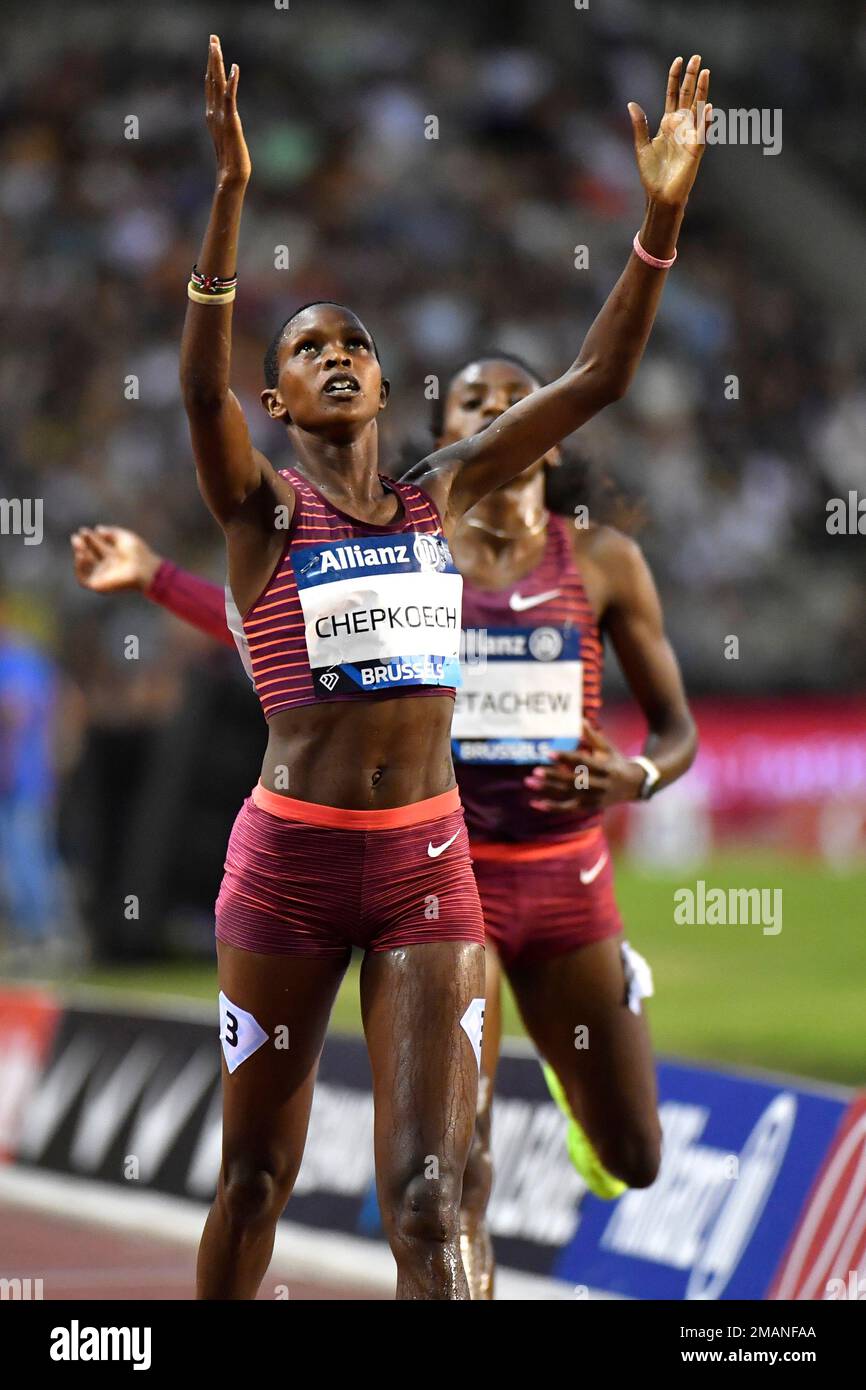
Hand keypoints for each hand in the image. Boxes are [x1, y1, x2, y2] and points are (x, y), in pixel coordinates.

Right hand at [71, 526, 161, 593]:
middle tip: (76, 537)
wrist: (144, 568)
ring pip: (84, 566)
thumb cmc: (138, 553)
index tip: (83, 530)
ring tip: (79, 545)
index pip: (95, 546)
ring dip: (79, 555)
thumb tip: (98, 529)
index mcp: (113, 555)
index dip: (88, 538)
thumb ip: (111, 532)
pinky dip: (80, 568)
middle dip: (80, 545)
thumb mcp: (125, 537)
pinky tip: (81, 556)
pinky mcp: (99, 586)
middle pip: (88, 555)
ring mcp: (102, 576)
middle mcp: (107, 566)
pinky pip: (83, 579)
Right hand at [206, 35, 250, 184]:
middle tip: (213, 38)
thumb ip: (225, 128)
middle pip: (211, 80)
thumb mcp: (228, 140)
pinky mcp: (231, 123)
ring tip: (216, 45)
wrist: (232, 179)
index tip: (213, 49)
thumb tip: (227, 124)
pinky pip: (230, 98)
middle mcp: (213, 114)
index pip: (211, 86)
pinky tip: (234, 69)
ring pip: (217, 85)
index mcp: (212, 116)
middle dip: (212, 58)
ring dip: (217, 63)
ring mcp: (221, 118)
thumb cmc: (231, 165)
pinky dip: (232, 83)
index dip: (211, 67)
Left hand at [523, 719, 645, 812]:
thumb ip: (592, 736)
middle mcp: (599, 786)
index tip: (549, 753)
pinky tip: (534, 803)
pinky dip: (551, 807)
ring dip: (547, 790)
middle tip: (535, 771)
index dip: (565, 758)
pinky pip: (566, 809)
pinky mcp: (587, 807)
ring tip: (529, 783)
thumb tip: (581, 719)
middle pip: (572, 782)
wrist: (633, 787)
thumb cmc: (616, 763)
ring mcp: (592, 799)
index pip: (582, 763)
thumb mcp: (608, 748)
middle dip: (553, 777)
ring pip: (567, 796)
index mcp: (605, 769)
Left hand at [628, 55, 711, 207]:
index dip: (675, 78)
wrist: (660, 195)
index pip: (673, 95)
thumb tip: (631, 103)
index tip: (678, 60)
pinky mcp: (695, 150)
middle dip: (692, 76)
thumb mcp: (641, 146)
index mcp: (668, 123)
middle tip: (697, 57)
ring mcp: (690, 136)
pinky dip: (705, 120)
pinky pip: (702, 132)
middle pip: (688, 96)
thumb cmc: (652, 174)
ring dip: (703, 91)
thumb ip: (640, 125)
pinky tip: (708, 107)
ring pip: (698, 108)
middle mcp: (681, 126)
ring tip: (706, 73)